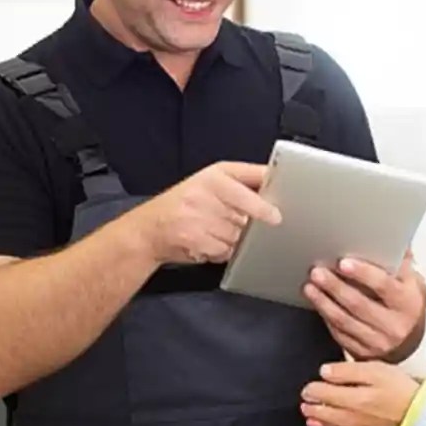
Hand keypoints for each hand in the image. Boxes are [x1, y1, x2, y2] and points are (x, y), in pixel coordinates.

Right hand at [127, 161, 281, 265]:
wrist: (148, 230)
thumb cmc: (183, 205)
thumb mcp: (209, 184)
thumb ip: (242, 185)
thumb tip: (276, 196)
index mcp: (215, 174)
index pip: (253, 180)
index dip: (267, 198)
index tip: (278, 213)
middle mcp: (207, 191)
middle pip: (250, 214)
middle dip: (249, 223)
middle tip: (240, 223)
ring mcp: (200, 215)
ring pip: (239, 234)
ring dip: (235, 239)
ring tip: (216, 232)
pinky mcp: (196, 238)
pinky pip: (225, 250)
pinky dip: (222, 251)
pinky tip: (208, 242)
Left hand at [300, 361, 420, 425]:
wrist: (416, 409)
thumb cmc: (398, 388)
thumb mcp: (376, 369)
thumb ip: (348, 370)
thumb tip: (325, 371)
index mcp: (353, 398)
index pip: (322, 393)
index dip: (312, 387)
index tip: (310, 384)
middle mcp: (350, 416)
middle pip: (321, 411)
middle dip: (310, 403)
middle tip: (306, 396)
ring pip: (326, 424)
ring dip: (315, 417)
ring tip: (308, 411)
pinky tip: (323, 425)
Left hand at [305, 251, 425, 360]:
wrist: (409, 342)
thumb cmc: (408, 305)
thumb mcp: (414, 283)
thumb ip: (401, 263)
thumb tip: (391, 239)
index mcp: (408, 303)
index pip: (384, 285)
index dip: (363, 273)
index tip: (343, 262)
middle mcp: (394, 325)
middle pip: (359, 304)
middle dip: (335, 286)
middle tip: (317, 271)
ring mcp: (377, 342)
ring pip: (345, 321)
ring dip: (324, 302)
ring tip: (310, 286)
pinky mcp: (362, 353)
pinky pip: (339, 334)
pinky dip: (326, 318)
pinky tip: (317, 303)